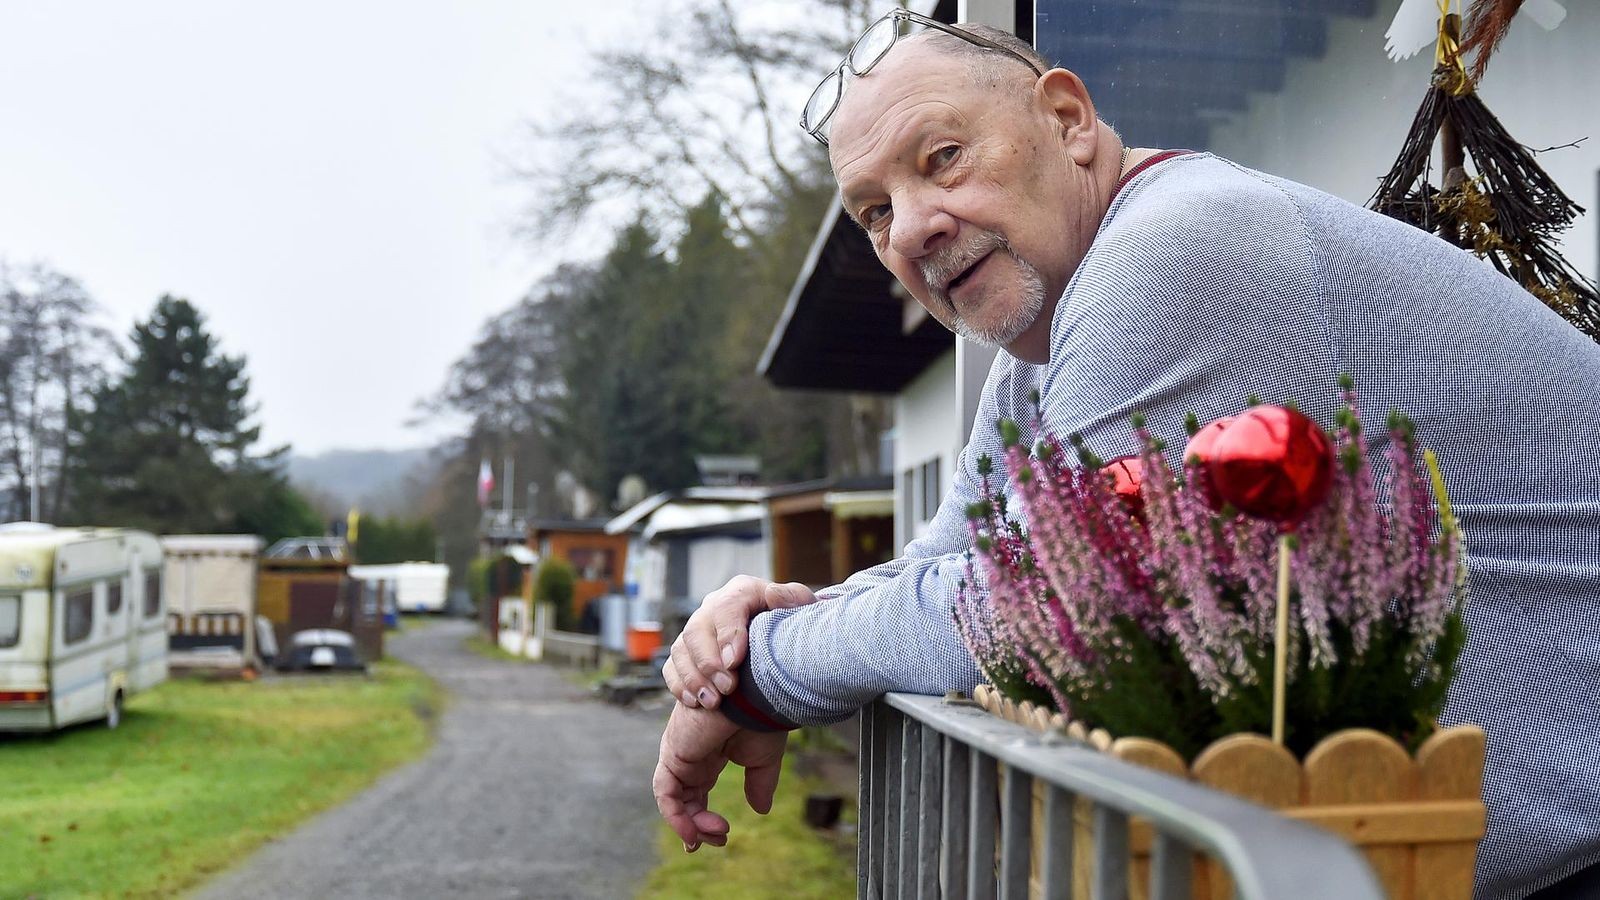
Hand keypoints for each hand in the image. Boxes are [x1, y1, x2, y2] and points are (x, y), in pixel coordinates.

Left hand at [652, 701, 787, 850]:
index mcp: (709, 754)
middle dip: (698, 825)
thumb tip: (761, 810)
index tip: (719, 837)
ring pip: (673, 799)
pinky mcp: (673, 753)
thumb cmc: (762, 718)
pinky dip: (676, 815)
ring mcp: (679, 753)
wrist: (758, 696)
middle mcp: (690, 754)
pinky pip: (665, 792)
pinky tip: (695, 831)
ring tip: (716, 834)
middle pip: (683, 800)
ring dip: (690, 824)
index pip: (696, 792)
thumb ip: (759, 784)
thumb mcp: (763, 760)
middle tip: (720, 839)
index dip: (702, 817)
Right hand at [663, 576, 818, 709]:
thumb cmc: (792, 632)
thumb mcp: (800, 614)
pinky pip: (671, 668)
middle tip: (727, 688)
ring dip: (694, 678)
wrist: (779, 661)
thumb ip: (795, 599)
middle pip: (697, 628)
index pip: (727, 606)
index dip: (728, 632)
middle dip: (709, 662)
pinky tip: (695, 702)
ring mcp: (697, 631)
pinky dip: (680, 685)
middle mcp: (715, 608)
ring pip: (681, 649)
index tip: (735, 661)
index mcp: (743, 593)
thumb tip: (775, 595)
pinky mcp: (685, 654)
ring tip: (713, 703)